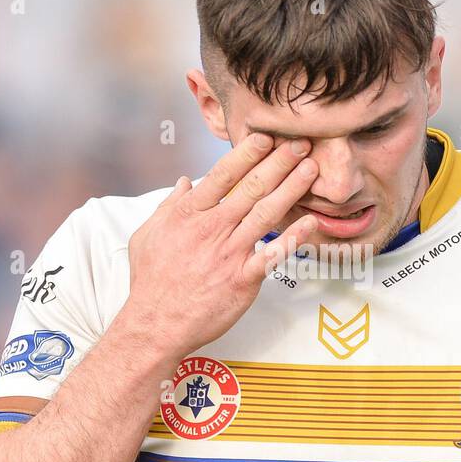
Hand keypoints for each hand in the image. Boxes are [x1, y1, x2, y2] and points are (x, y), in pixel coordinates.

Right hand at [120, 132, 319, 357]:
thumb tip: (185, 181)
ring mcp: (229, 254)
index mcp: (189, 214)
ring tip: (311, 168)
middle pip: (251, 188)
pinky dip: (294, 237)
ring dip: (291, 188)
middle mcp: (212, 229)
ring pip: (266, 213)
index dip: (246, 153)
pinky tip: (312, 221)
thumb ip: (169, 205)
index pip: (223, 175)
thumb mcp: (148, 234)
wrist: (156, 324)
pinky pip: (274, 254)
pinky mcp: (243, 279)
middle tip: (301, 143)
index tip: (266, 136)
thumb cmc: (151, 281)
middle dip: (278, 162)